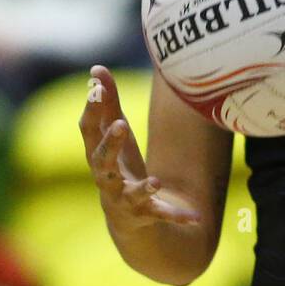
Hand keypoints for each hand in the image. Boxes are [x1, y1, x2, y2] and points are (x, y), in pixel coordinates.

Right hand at [79, 65, 200, 227]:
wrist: (125, 217)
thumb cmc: (117, 164)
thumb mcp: (114, 134)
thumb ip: (107, 103)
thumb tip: (97, 68)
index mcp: (96, 155)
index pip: (88, 131)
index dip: (91, 111)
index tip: (96, 89)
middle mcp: (105, 178)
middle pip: (102, 161)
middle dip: (110, 144)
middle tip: (121, 124)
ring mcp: (124, 198)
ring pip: (131, 194)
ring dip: (142, 188)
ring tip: (155, 182)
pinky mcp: (146, 214)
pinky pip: (162, 215)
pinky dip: (178, 216)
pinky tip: (196, 216)